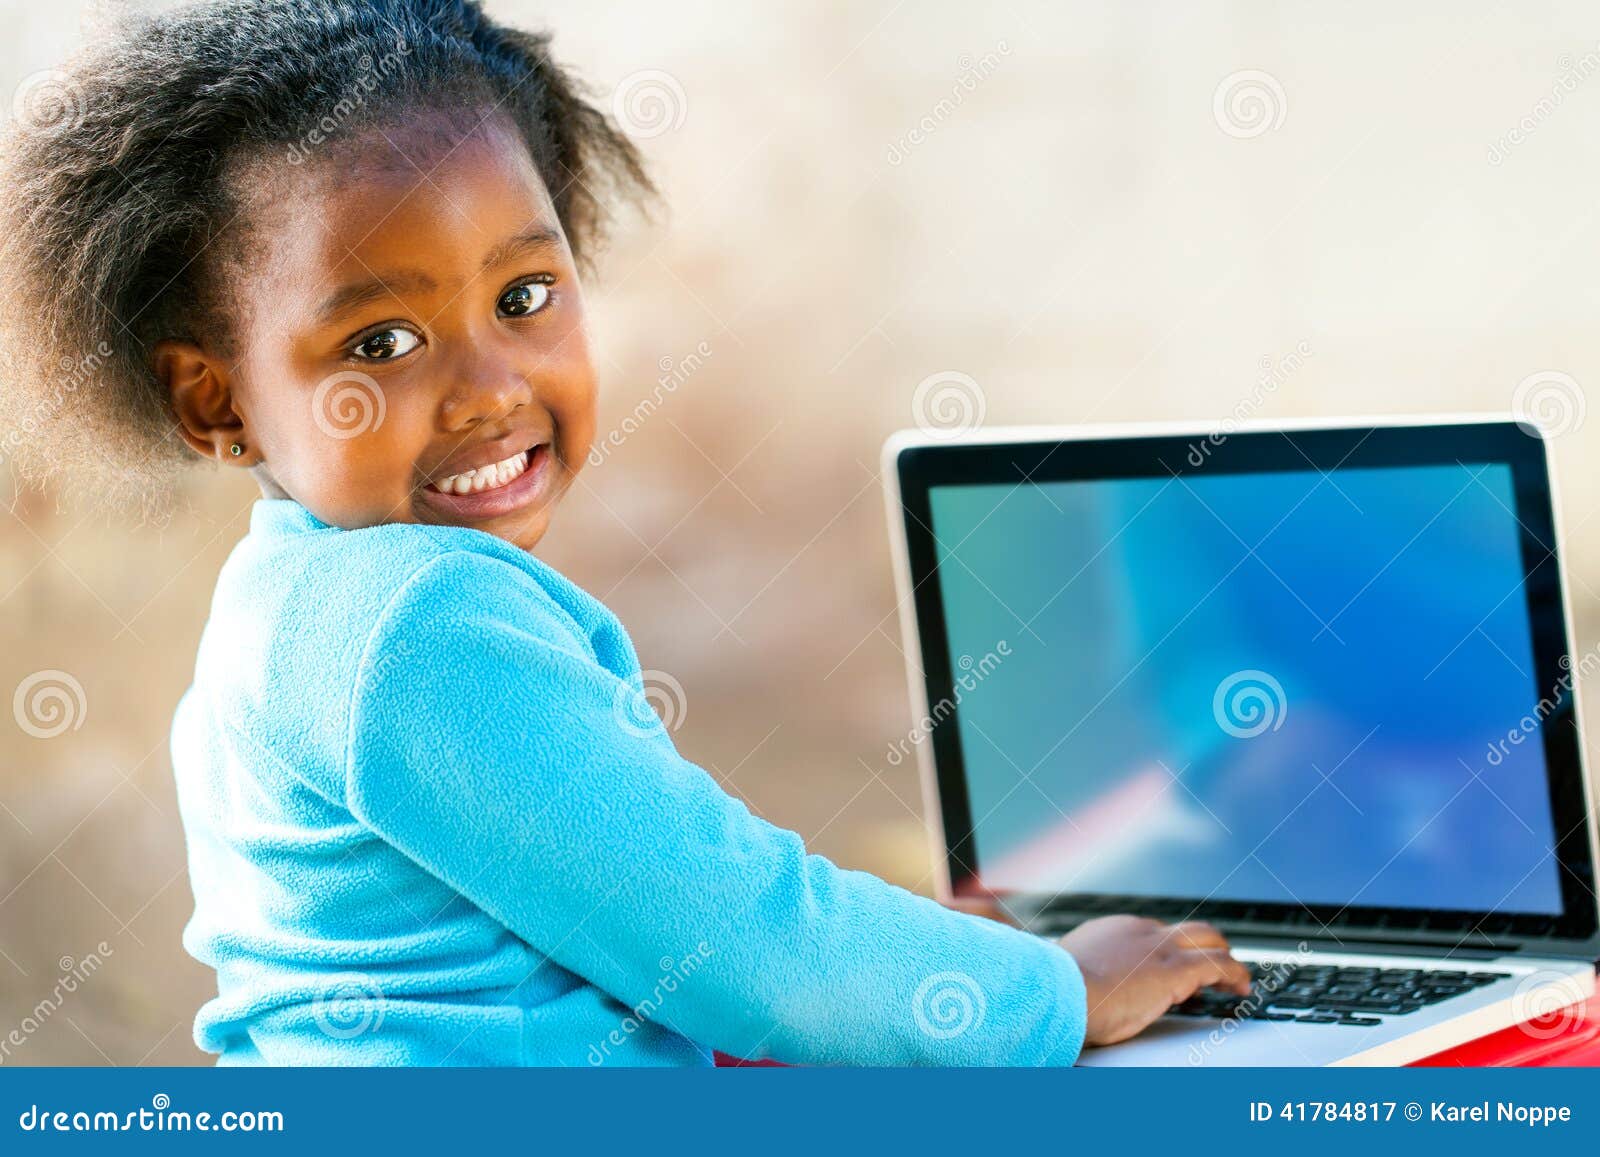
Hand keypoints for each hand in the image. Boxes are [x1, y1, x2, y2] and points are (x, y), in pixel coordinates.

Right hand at [1059, 914, 1251, 1046]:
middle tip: (1214, 966)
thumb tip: (1076, 984)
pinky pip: (1219, 965)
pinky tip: (1240, 988)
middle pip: (1184, 930)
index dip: (1168, 952)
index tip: (1173, 971)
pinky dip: (1235, 974)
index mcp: (1112, 931)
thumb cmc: (1058, 991)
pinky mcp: (1176, 969)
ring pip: (1207, 939)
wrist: (1061, 990)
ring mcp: (1160, 947)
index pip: (1151, 934)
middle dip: (1202, 946)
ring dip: (1223, 956)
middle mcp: (1139, 931)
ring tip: (1236, 978)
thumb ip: (1083, 974)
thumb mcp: (1069, 976)